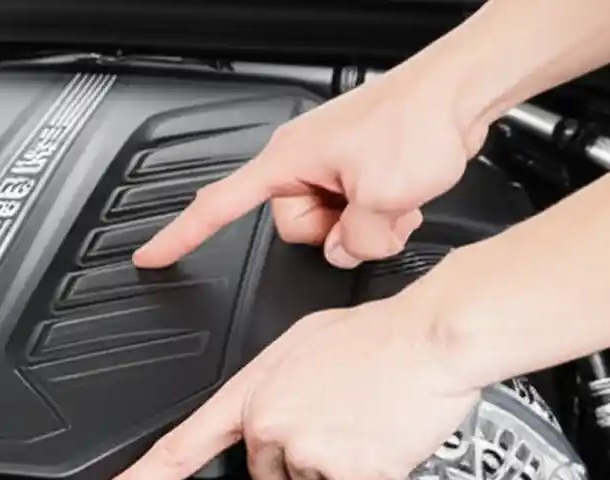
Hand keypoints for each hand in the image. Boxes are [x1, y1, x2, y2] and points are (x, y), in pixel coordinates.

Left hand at [84, 295, 480, 479]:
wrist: (429, 336)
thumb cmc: (375, 336)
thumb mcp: (300, 347)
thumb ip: (271, 390)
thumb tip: (269, 417)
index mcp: (251, 394)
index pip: (179, 449)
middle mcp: (271, 427)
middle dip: (296, 466)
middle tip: (333, 425)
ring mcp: (309, 454)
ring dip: (337, 474)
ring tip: (361, 425)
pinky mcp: (350, 477)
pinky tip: (380, 441)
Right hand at [133, 66, 487, 269]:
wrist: (459, 92)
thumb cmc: (417, 121)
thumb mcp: (383, 198)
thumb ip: (355, 241)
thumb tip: (348, 252)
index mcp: (287, 160)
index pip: (217, 205)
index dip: (180, 237)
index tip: (150, 258)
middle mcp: (304, 160)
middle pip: (296, 229)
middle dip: (337, 233)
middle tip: (372, 213)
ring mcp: (333, 164)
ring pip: (332, 226)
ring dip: (368, 226)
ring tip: (397, 201)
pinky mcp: (360, 168)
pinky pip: (357, 212)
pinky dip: (383, 214)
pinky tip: (406, 197)